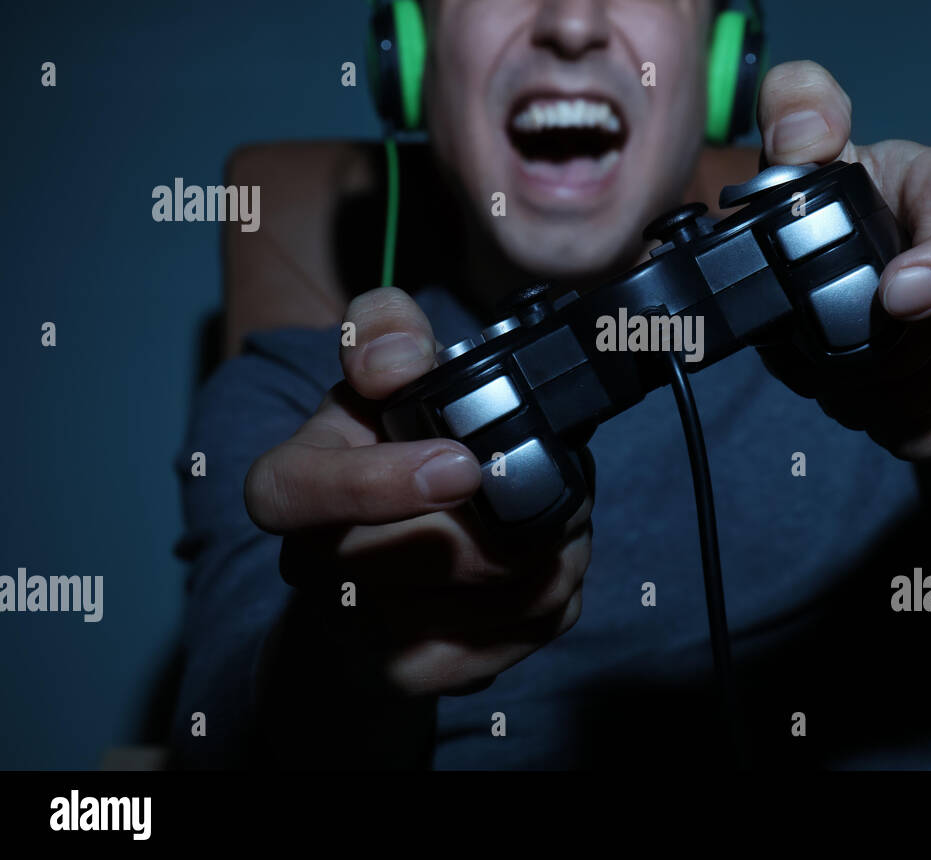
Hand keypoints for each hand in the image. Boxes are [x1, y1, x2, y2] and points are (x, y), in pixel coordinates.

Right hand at [244, 287, 591, 698]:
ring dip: (555, 548)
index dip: (375, 484)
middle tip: (563, 479)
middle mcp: (312, 569)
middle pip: (429, 556)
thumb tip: (396, 361)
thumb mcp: (379, 379)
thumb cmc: (383, 454)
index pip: (291, 493)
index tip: (463, 465)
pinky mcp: (422, 674)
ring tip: (563, 513)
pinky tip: (554, 558)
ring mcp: (365, 633)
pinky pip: (518, 633)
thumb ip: (384, 335)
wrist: (376, 569)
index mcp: (290, 487)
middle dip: (516, 514)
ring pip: (492, 596)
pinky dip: (559, 590)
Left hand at [755, 60, 930, 466]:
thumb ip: (801, 113)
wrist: (920, 316)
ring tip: (842, 373)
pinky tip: (876, 405)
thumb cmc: (877, 224)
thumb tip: (805, 131)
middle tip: (822, 350)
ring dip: (876, 392)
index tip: (897, 296)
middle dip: (876, 348)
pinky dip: (900, 428)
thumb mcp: (832, 160)